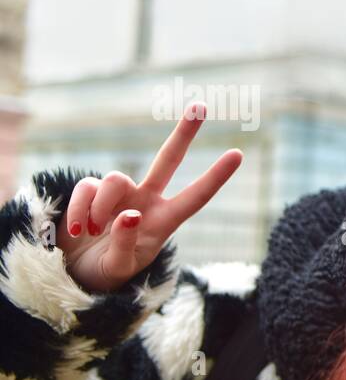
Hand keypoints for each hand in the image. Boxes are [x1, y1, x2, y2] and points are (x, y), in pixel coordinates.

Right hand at [56, 103, 242, 292]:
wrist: (73, 273)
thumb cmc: (106, 273)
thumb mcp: (120, 268)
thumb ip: (127, 244)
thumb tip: (130, 215)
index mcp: (163, 221)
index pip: (195, 197)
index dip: (215, 176)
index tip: (238, 154)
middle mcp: (145, 201)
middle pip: (167, 159)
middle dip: (184, 133)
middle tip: (201, 106)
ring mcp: (118, 194)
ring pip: (114, 179)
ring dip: (100, 207)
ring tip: (92, 232)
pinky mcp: (89, 191)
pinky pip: (86, 188)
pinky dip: (80, 210)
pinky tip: (77, 231)